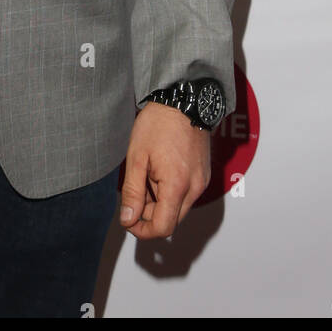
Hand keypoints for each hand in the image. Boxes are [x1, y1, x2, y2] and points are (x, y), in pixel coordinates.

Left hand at [119, 101, 210, 239]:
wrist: (183, 101)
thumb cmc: (158, 124)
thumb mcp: (136, 157)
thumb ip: (132, 192)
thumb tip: (127, 219)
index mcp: (177, 186)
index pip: (163, 228)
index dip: (142, 230)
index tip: (128, 218)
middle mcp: (195, 188)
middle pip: (171, 220)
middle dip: (149, 213)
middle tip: (135, 189)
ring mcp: (201, 182)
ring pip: (178, 207)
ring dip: (160, 201)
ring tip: (147, 173)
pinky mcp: (203, 175)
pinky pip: (186, 194)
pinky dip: (170, 190)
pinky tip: (159, 170)